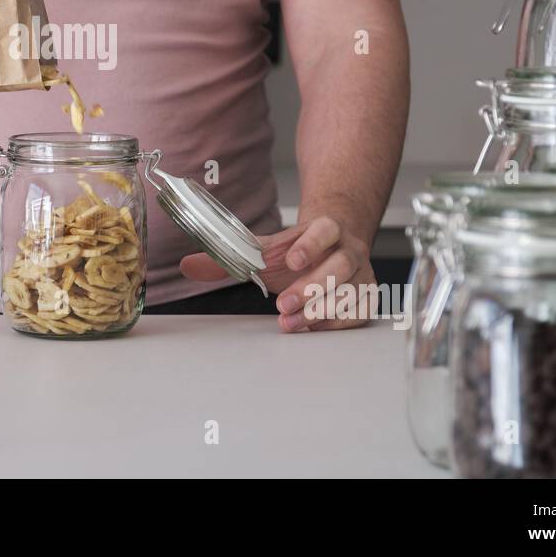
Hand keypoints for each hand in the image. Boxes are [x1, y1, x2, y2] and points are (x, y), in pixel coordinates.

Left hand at [180, 216, 375, 332]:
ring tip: (290, 322)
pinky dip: (335, 322)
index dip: (311, 244)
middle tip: (284, 305)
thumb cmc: (297, 250)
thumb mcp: (266, 249)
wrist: (333, 245)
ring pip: (350, 291)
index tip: (292, 259)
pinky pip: (358, 312)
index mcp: (326, 229)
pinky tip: (312, 327)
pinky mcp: (366, 296)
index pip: (325, 230)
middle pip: (339, 266)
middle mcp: (349, 249)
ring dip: (320, 310)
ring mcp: (362, 274)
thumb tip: (189, 265)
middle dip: (311, 287)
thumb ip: (231, 256)